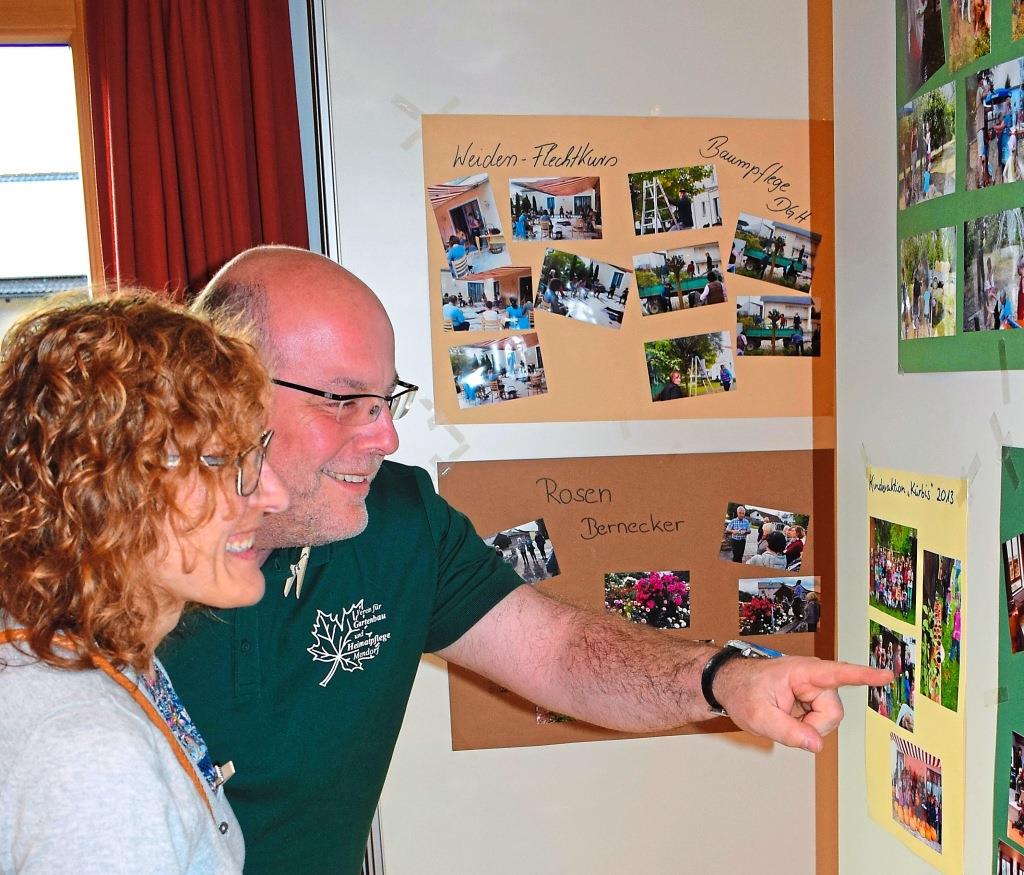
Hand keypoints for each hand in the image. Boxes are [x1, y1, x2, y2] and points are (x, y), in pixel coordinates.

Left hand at [714, 656, 892, 752]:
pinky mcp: (813, 700)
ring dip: (806, 726)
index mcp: (801, 672)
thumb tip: (817, 745)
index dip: (863, 676)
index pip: (837, 673)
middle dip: (812, 726)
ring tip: (782, 715)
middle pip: (832, 713)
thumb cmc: (742, 691)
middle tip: (784, 722)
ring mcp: (814, 689)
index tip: (886, 675)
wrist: (731, 684)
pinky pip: (819, 722)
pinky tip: (788, 717)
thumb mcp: (758, 716)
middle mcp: (813, 678)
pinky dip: (804, 726)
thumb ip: (788, 731)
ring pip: (827, 720)